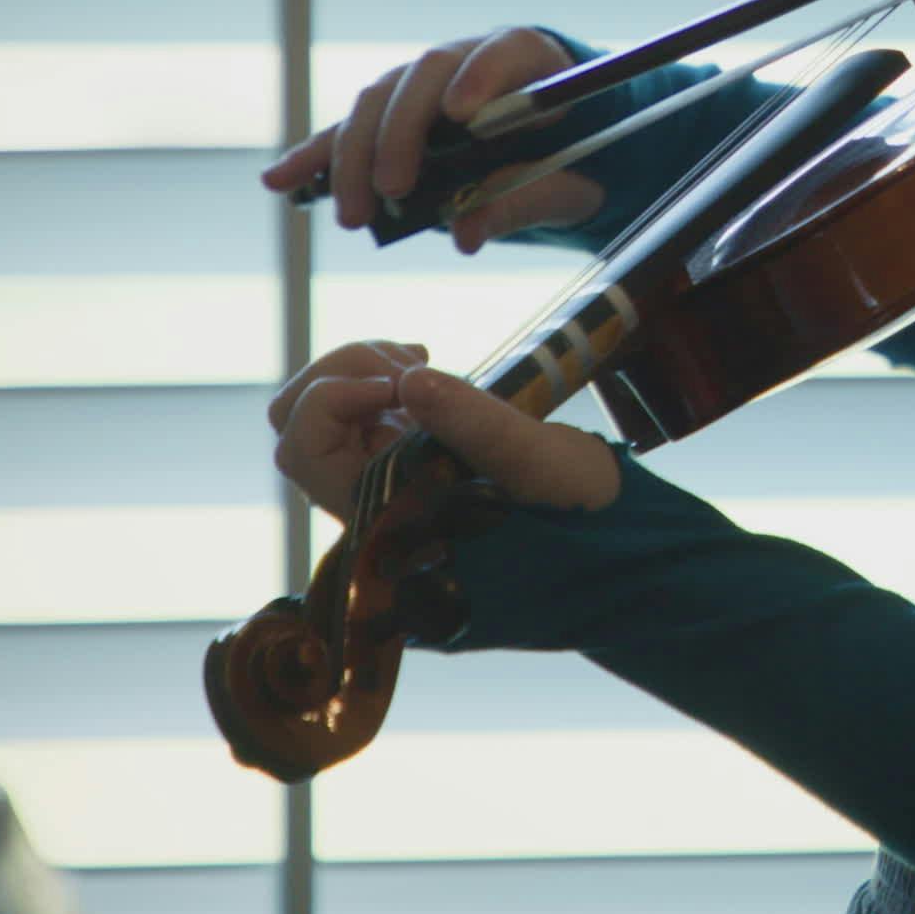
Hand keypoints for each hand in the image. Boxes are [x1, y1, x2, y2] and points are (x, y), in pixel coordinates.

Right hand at [260, 26, 606, 251]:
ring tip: (351, 215)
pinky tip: (280, 180)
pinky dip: (317, 155)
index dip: (480, 76)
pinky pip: (352, 130)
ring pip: (377, 101)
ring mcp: (425, 84)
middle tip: (392, 191)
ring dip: (355, 156)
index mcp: (532, 60)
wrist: (570, 148)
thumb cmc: (585, 159)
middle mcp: (469, 59)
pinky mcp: (395, 116)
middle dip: (400, 133)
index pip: (503, 52)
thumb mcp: (573, 188)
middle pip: (421, 77)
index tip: (461, 113)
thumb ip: (526, 201)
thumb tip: (466, 233)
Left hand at [268, 338, 620, 518]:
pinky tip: (428, 371)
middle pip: (296, 426)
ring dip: (362, 371)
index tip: (405, 380)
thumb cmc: (584, 525)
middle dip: (341, 374)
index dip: (337, 397)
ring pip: (323, 413)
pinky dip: (383, 378)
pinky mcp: (412, 467)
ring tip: (421, 361)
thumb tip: (408, 381)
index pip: (303, 449)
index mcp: (386, 531)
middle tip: (409, 363)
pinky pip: (361, 413)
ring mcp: (388, 487)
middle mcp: (373, 513)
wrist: (618, 552)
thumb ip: (476, 425)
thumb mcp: (541, 466)